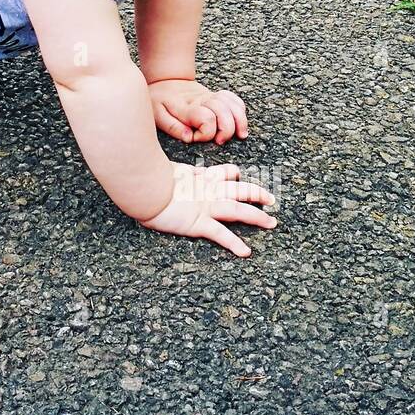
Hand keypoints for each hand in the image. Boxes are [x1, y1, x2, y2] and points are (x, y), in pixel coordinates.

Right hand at [139, 162, 276, 257]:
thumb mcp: (164, 168)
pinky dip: (234, 244)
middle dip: (257, 194)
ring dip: (257, 217)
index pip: (225, 173)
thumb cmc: (148, 177)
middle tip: (271, 200)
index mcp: (200, 177)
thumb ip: (172, 169)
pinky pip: (221, 234)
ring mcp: (206, 207)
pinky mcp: (199, 222)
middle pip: (240, 190)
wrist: (143, 187)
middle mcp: (208, 191)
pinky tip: (246, 252)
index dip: (235, 175)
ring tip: (271, 223)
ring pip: (239, 210)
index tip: (240, 176)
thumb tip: (167, 162)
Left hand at [147, 78, 248, 143]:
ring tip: (240, 135)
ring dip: (240, 120)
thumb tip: (189, 138)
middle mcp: (201, 100)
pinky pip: (234, 99)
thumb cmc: (159, 101)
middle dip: (227, 129)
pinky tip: (239, 122)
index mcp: (186, 107)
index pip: (205, 118)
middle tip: (220, 141)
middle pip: (223, 111)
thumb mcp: (157, 114)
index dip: (206, 132)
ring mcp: (210, 96)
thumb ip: (172, 127)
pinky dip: (240, 110)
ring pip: (232, 104)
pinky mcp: (216, 95)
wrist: (165, 81)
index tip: (198, 138)